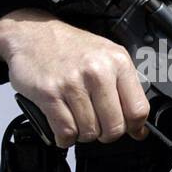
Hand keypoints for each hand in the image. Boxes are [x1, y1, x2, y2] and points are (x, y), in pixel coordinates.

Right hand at [0, 8, 149, 148]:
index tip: (132, 131)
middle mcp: (97, 72)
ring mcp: (72, 83)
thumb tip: (139, 128)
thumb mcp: (108, 57)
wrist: (32, 34)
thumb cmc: (72, 48)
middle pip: (114, 126)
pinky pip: (66, 131)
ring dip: (85, 134)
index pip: (138, 110)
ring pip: (90, 131)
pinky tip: (65, 130)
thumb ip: (126, 89)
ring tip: (80, 122)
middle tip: (101, 127)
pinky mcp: (48, 93)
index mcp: (118, 62)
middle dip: (108, 134)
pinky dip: (66, 137)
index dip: (135, 127)